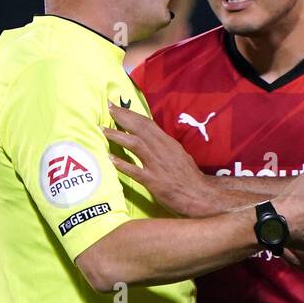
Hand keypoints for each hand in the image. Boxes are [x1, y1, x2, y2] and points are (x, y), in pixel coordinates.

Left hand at [103, 103, 217, 216]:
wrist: (200, 196)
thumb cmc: (189, 177)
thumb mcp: (178, 155)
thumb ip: (163, 146)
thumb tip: (151, 139)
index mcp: (167, 143)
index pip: (147, 123)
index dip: (131, 114)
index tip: (117, 106)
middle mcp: (162, 150)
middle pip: (140, 128)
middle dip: (123, 117)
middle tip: (108, 107)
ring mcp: (157, 165)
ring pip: (136, 144)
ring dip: (118, 136)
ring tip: (103, 130)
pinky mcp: (154, 181)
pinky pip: (135, 171)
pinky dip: (122, 164)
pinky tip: (111, 158)